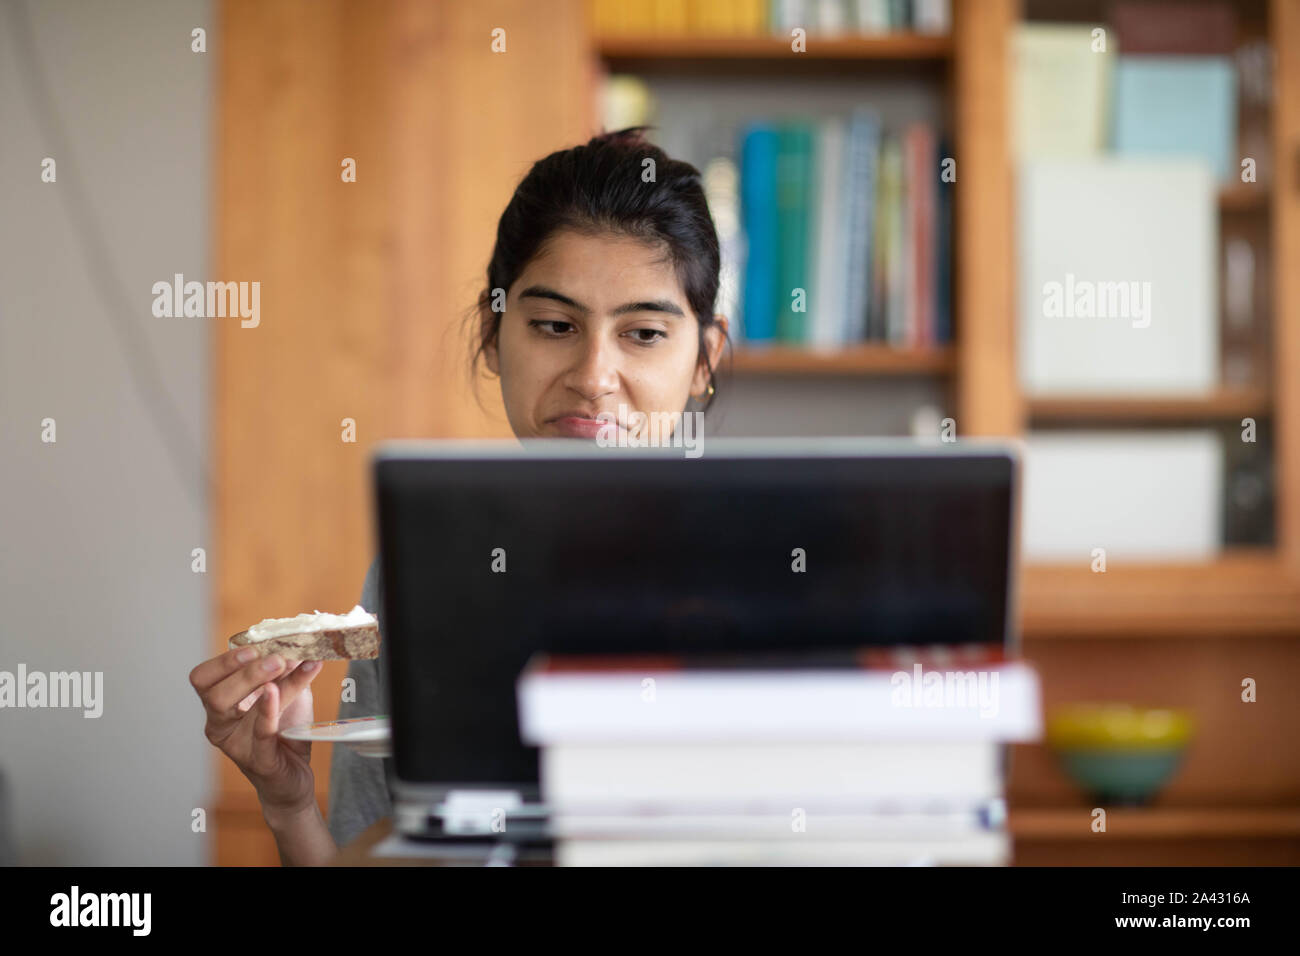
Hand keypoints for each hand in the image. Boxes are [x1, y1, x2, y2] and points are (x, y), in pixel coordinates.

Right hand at [189, 647, 324, 816]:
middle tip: (274, 656)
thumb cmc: (284, 730)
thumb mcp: (288, 693)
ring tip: (281, 664)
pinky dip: (267, 711)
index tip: (253, 646)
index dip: (224, 661)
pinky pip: (258, 733)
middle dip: (241, 670)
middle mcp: (219, 724)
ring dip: (254, 682)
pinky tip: (275, 694)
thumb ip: (288, 670)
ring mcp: (234, 744)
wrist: (296, 774)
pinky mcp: (256, 761)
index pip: (203, 678)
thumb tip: (299, 640)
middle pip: (212, 692)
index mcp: (221, 703)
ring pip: (229, 709)